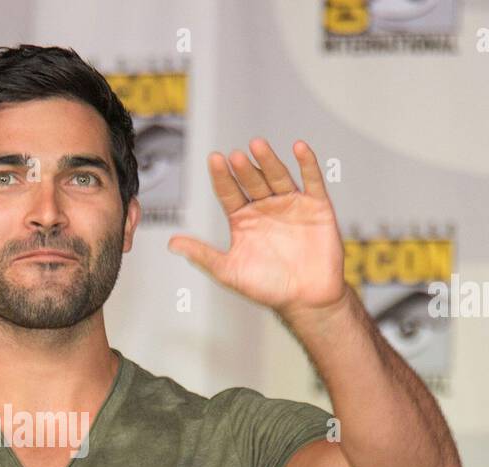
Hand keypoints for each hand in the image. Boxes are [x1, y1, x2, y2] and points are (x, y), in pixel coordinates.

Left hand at [168, 139, 346, 320]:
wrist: (306, 299)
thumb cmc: (269, 288)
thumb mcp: (229, 271)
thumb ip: (202, 254)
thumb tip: (172, 243)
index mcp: (243, 219)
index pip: (228, 192)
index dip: (222, 176)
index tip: (215, 160)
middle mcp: (265, 207)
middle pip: (252, 181)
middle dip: (244, 169)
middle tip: (235, 156)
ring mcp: (290, 204)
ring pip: (277, 176)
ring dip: (269, 160)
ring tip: (257, 146)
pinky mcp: (316, 206)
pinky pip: (312, 180)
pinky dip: (307, 163)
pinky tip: (298, 148)